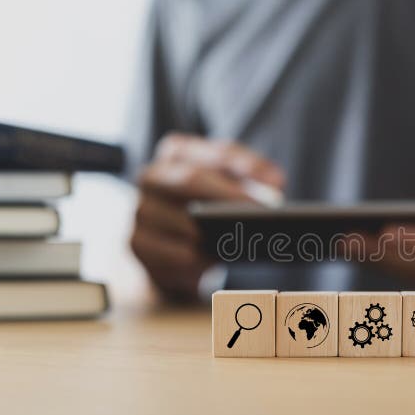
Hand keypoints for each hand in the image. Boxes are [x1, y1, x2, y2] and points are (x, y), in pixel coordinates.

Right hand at [130, 133, 284, 299]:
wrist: (172, 249)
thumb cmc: (206, 208)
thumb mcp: (231, 186)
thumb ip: (254, 178)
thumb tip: (275, 185)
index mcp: (177, 151)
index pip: (216, 152)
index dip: (247, 166)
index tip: (276, 184)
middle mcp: (152, 175)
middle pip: (193, 180)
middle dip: (231, 197)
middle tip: (265, 214)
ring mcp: (141, 209)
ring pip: (183, 221)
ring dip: (216, 234)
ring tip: (247, 240)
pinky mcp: (138, 243)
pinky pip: (174, 253)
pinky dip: (200, 260)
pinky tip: (217, 263)